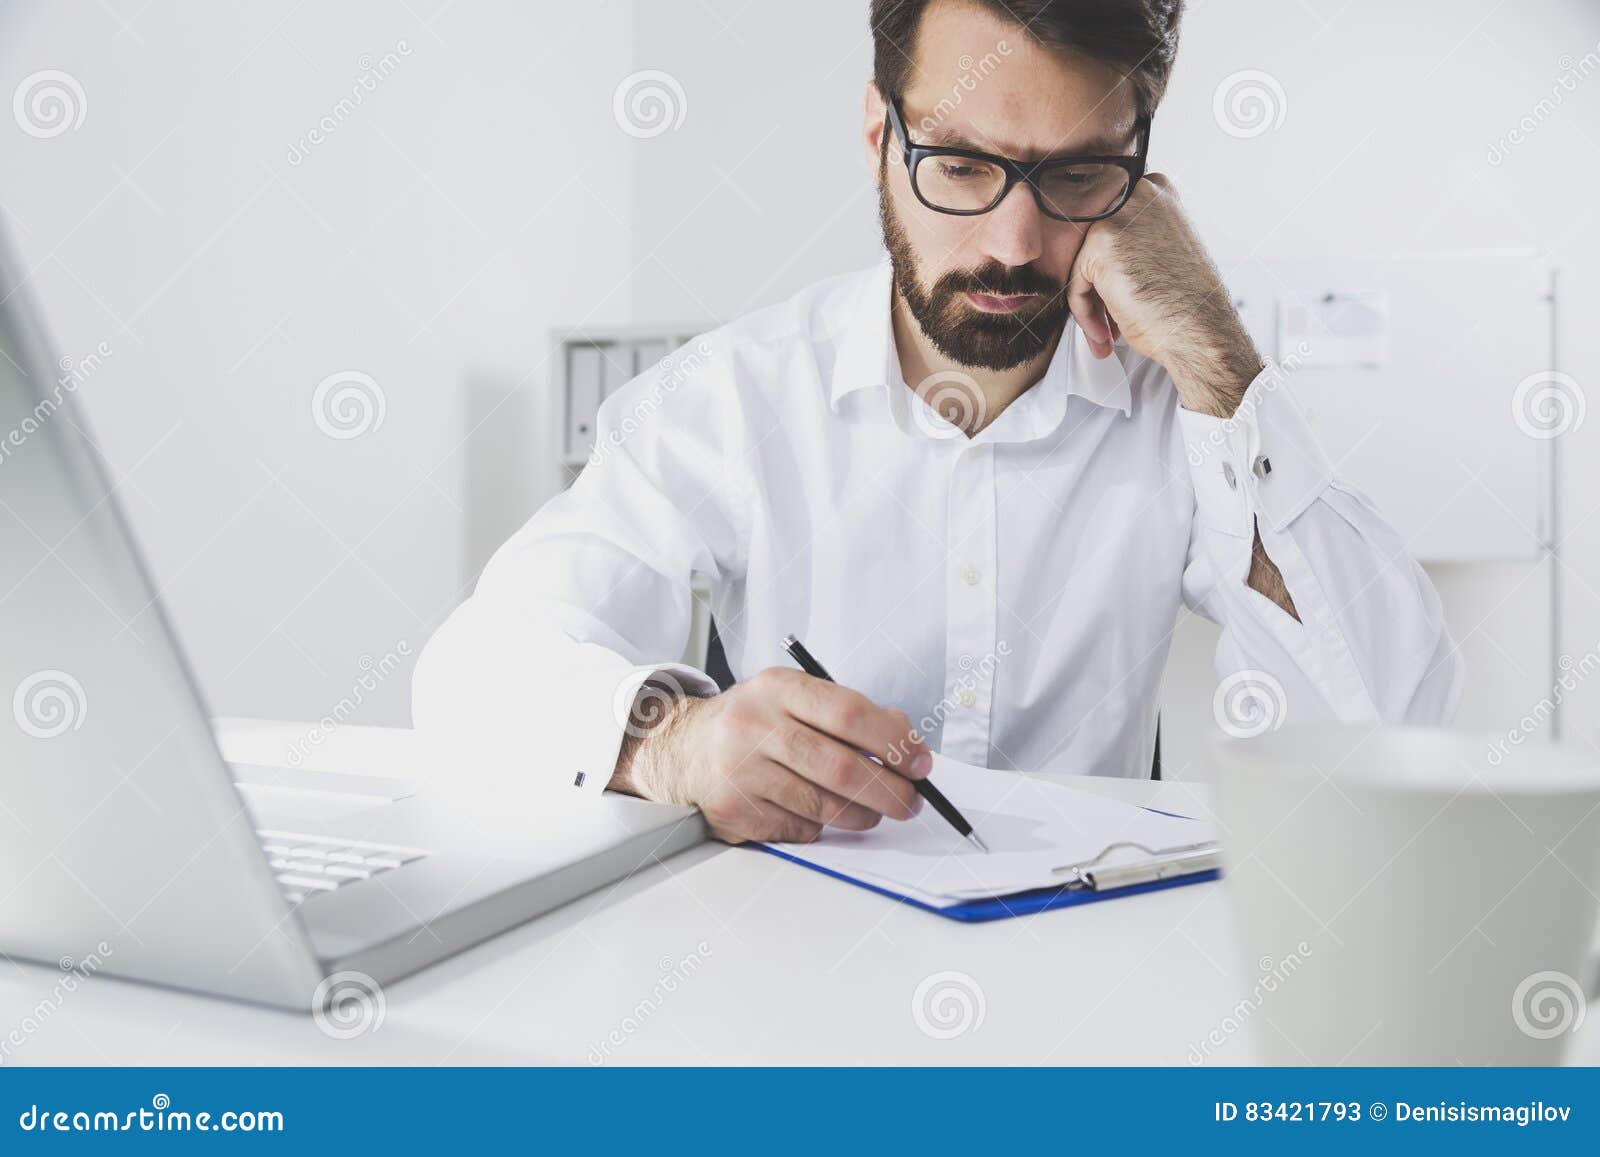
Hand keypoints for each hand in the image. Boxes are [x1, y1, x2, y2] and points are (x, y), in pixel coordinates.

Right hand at [609, 667, 931, 843]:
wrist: (683, 748)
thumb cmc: (753, 723)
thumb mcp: (794, 698)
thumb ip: (849, 713)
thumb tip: (907, 741)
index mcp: (778, 688)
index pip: (848, 713)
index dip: (893, 741)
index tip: (920, 763)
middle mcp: (755, 726)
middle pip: (841, 767)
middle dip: (890, 791)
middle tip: (912, 802)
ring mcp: (741, 772)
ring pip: (824, 806)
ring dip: (862, 815)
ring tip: (874, 811)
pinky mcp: (735, 811)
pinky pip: (800, 829)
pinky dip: (821, 827)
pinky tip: (818, 813)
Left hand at [1066, 173, 1261, 416]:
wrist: (1201, 330)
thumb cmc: (1188, 305)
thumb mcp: (1162, 255)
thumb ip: (1132, 244)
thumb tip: (1100, 260)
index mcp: (1158, 194)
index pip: (1111, 230)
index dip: (1111, 273)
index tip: (1116, 302)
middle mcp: (1141, 195)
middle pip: (1093, 246)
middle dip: (1097, 290)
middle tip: (1108, 324)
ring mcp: (1120, 216)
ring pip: (1083, 266)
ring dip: (1092, 306)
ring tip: (1108, 334)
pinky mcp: (1102, 243)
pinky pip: (1076, 284)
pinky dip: (1085, 314)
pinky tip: (1106, 333)